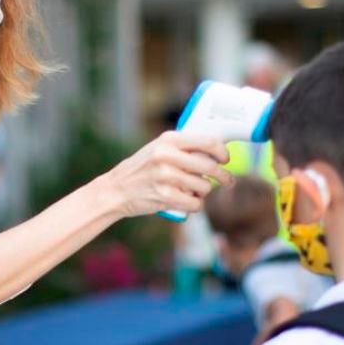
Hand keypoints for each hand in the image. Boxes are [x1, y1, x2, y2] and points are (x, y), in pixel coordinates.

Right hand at [95, 131, 232, 218]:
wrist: (116, 190)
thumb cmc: (142, 169)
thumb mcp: (158, 149)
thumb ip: (183, 148)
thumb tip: (217, 152)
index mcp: (168, 139)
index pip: (208, 141)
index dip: (222, 152)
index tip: (225, 159)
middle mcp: (167, 155)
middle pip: (210, 167)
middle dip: (224, 176)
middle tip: (227, 181)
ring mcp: (165, 176)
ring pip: (204, 187)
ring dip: (204, 192)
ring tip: (192, 190)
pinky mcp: (165, 196)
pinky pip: (196, 204)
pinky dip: (195, 205)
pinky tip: (187, 201)